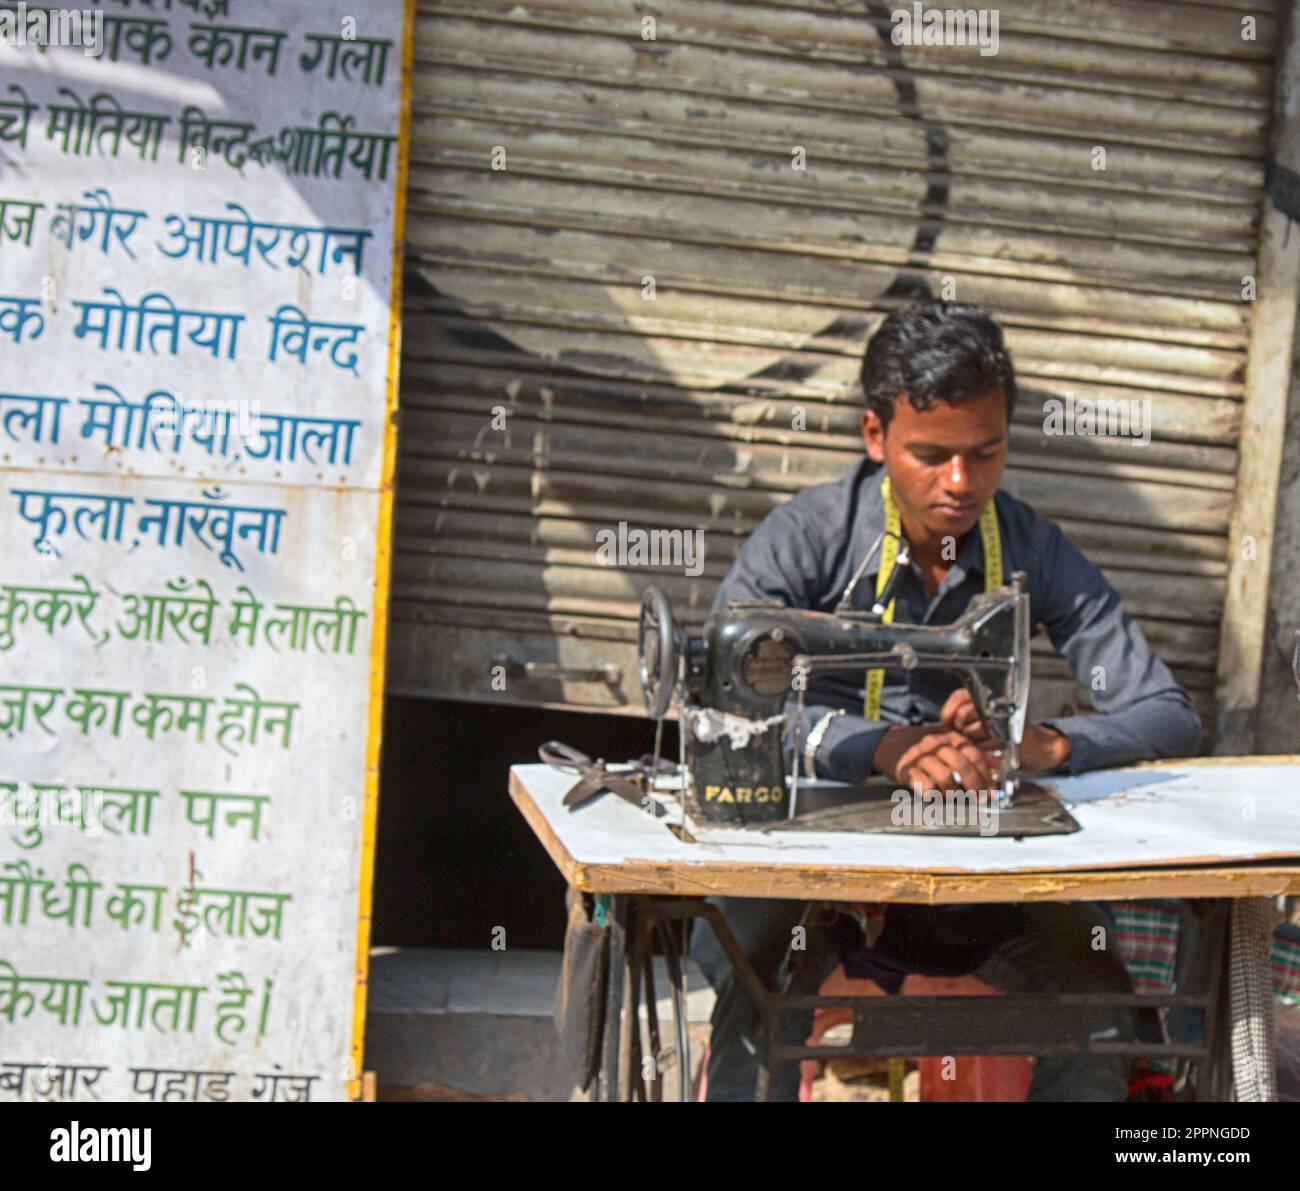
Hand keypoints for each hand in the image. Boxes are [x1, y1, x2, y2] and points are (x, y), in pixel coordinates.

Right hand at [871, 724, 998, 796]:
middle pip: (962, 766)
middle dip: (975, 787)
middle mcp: (936, 744)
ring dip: (954, 793)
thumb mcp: (947, 743)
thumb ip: (971, 751)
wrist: (887, 743)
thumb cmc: (922, 747)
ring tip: (954, 798)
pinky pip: (925, 785)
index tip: (990, 791)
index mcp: (950, 737)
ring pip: (945, 777)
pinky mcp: (906, 769)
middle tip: (978, 800)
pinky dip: (934, 795)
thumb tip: (997, 762)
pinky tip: (935, 797)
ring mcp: (921, 757)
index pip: (974, 755)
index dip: (986, 775)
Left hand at [939, 688, 1071, 774]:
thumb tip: (942, 723)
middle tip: (966, 736)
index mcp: (985, 693)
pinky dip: (983, 750)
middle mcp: (994, 701)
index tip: (949, 723)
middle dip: (960, 730)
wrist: (1035, 744)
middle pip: (962, 714)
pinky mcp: (1008, 733)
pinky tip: (989, 749)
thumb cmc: (1002, 732)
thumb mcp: (979, 720)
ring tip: (980, 743)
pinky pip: (984, 744)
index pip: (958, 697)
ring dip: (971, 742)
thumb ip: (960, 717)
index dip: (949, 712)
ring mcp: (1001, 716)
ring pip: (971, 731)